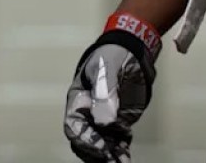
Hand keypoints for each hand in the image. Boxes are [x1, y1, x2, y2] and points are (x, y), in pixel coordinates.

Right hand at [63, 27, 157, 162]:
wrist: (132, 53)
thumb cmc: (113, 55)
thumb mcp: (107, 70)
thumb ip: (104, 96)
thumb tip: (104, 123)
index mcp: (79, 99)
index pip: (73, 126)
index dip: (85, 139)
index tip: (102, 146)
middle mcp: (88, 113)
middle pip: (84, 142)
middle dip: (96, 153)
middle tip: (111, 158)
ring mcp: (103, 120)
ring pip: (100, 147)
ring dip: (109, 157)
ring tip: (121, 162)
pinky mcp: (118, 125)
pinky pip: (116, 145)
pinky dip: (120, 154)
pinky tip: (126, 158)